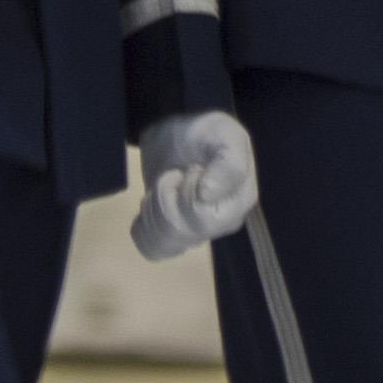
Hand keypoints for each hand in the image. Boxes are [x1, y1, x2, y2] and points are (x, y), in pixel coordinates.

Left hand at [131, 111, 256, 259]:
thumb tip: (207, 196)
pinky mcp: (172, 239)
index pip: (204, 219)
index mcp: (238, 202)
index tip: (191, 168)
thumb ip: (227, 162)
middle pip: (180, 233)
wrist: (174, 134)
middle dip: (165, 198)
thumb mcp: (221, 132)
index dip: (187, 194)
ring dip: (153, 209)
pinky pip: (152, 250)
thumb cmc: (202, 132)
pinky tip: (153, 204)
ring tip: (164, 185)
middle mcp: (220, 224)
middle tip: (173, 174)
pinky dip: (144, 227)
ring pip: (163, 244)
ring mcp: (196, 235)